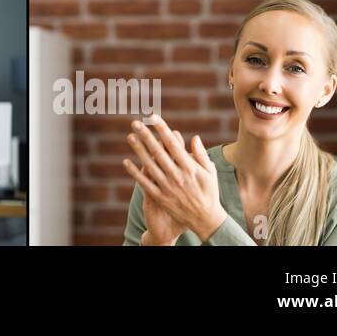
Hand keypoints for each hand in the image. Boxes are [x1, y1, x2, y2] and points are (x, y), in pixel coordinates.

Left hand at [122, 116, 225, 241]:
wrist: (206, 220)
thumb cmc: (210, 192)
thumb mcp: (210, 172)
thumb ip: (201, 155)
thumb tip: (194, 137)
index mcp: (190, 168)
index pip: (173, 145)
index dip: (163, 130)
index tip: (153, 117)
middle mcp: (178, 176)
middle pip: (159, 152)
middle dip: (147, 136)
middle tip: (135, 122)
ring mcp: (168, 187)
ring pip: (150, 166)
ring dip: (139, 151)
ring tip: (130, 136)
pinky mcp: (161, 198)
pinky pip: (145, 183)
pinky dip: (135, 173)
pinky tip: (126, 162)